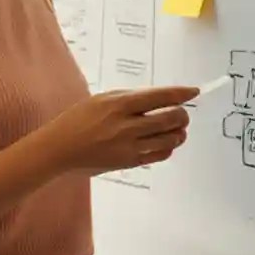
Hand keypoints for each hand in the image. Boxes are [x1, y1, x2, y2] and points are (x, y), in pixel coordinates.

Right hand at [43, 86, 198, 174]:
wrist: (60, 149)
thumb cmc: (79, 119)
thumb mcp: (102, 99)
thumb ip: (130, 98)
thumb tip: (159, 99)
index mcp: (120, 105)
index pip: (160, 97)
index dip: (181, 93)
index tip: (195, 91)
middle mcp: (127, 126)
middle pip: (171, 119)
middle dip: (183, 115)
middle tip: (183, 113)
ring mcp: (130, 147)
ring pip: (169, 139)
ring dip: (179, 132)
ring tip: (178, 129)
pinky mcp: (129, 163)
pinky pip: (159, 155)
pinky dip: (168, 148)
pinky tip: (166, 143)